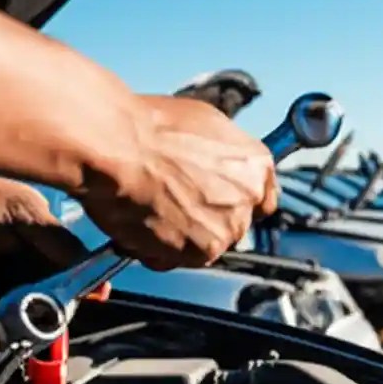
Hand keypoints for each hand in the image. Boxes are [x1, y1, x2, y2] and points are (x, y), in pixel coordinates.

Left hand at [0, 170, 86, 314]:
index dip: (65, 296)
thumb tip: (98, 280)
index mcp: (41, 242)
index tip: (55, 305)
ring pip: (6, 320)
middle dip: (20, 305)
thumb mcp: (21, 215)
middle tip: (2, 292)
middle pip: (37, 307)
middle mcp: (20, 265)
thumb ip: (60, 245)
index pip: (67, 280)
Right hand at [78, 95, 278, 271]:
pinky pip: (176, 260)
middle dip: (204, 219)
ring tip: (150, 209)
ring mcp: (226, 229)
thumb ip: (222, 155)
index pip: (262, 199)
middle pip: (232, 224)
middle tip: (172, 202)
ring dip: (179, 236)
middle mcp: (248, 200)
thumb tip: (215, 163)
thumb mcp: (204, 124)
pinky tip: (140, 222)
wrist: (120, 148)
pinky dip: (155, 250)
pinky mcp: (199, 252)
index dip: (235, 201)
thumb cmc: (151, 129)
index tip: (219, 203)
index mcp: (256, 166)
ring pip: (204, 244)